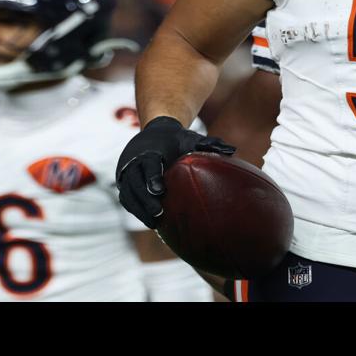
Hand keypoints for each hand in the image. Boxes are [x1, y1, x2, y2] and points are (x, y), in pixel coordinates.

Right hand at [116, 116, 235, 227]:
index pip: (148, 163)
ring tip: (154, 223)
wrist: (156, 132)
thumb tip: (232, 150)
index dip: (152, 177)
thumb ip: (209, 144)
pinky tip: (150, 222)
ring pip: (128, 192)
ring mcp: (126, 171)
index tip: (159, 190)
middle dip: (144, 199)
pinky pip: (127, 197)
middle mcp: (133, 160)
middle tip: (158, 213)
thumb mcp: (192, 138)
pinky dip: (136, 209)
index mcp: (150, 149)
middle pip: (134, 181)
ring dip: (139, 208)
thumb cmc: (178, 139)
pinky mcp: (124, 181)